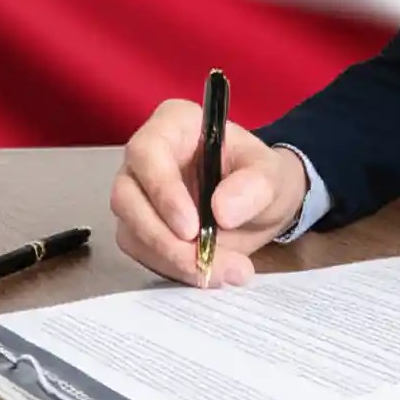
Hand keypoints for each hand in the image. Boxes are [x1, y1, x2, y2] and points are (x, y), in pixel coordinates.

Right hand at [110, 99, 308, 286]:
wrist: (260, 207)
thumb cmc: (261, 178)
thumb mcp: (272, 176)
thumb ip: (254, 187)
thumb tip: (222, 211)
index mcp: (172, 126)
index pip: (147, 152)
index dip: (163, 192)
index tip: (191, 228)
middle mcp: (145, 158)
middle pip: (127, 198)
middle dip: (163, 239)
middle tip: (205, 262)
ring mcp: (138, 194)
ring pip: (131, 231)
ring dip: (171, 260)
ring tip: (222, 273)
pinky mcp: (140, 228)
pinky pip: (142, 253)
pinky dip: (173, 270)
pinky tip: (208, 274)